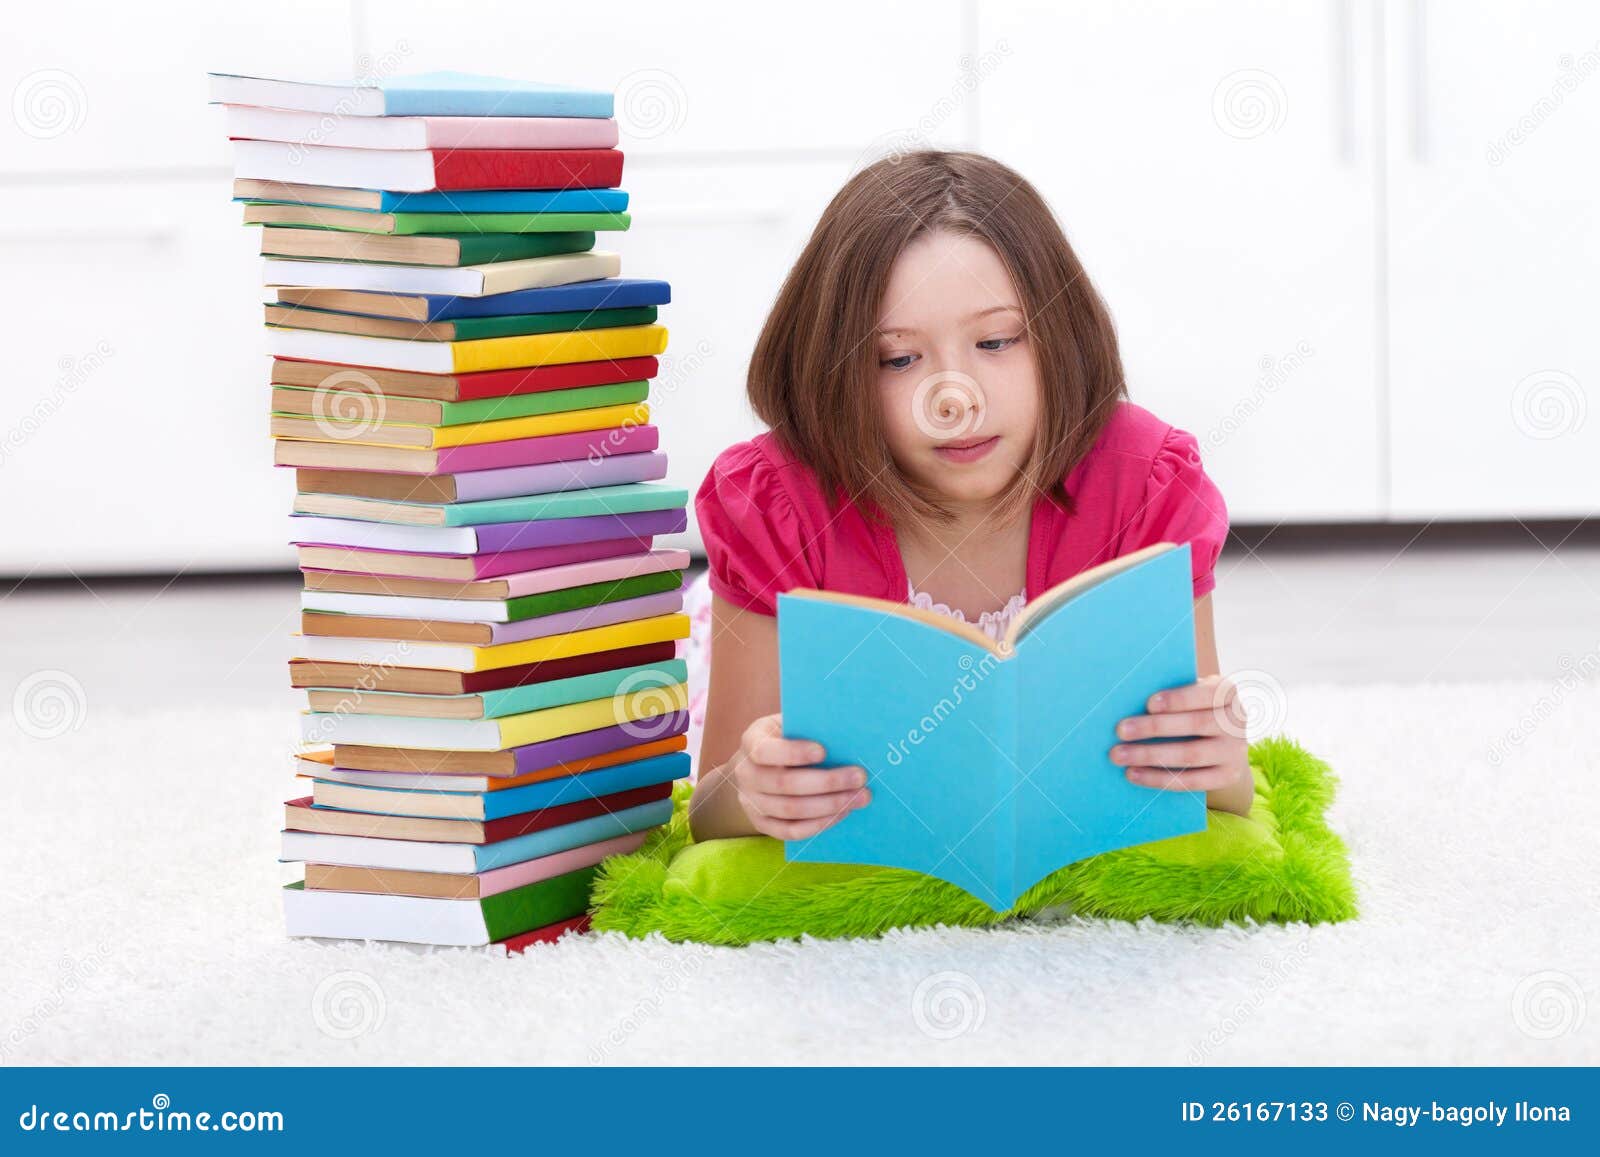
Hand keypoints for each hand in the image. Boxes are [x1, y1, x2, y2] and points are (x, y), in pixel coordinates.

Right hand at [729, 713, 870, 839]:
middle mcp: (745, 773)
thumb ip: (809, 727)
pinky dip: (819, 824)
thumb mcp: (790, 723)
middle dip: (826, 782)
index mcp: (751, 742)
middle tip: (860, 777)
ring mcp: (750, 802)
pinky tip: (843, 813)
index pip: (765, 751)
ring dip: (829, 806)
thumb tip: (846, 734)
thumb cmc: (786, 737)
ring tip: (860, 797)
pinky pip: (790, 831)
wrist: (759, 765)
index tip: (824, 751)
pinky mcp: (761, 823)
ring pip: (790, 810)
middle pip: (783, 784)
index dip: (793, 753)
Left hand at [1109, 674, 1250, 795]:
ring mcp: (1235, 751)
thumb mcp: (1191, 694)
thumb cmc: (1193, 708)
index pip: (1206, 693)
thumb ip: (1171, 693)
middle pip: (1195, 724)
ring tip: (1118, 755)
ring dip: (1150, 755)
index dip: (1179, 699)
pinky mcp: (1229, 776)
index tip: (1148, 704)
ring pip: (1191, 755)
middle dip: (1154, 727)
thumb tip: (1128, 698)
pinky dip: (1158, 779)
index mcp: (1227, 692)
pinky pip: (1191, 781)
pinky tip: (1132, 774)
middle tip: (1120, 730)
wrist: (1222, 742)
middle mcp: (1236, 721)